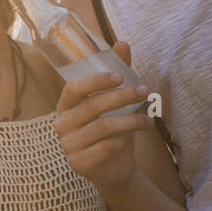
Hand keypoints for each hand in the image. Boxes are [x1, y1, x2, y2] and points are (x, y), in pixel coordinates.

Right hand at [52, 41, 151, 197]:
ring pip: (102, 128)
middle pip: (92, 106)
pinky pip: (103, 149)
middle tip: (144, 92)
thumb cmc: (113, 130)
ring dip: (130, 121)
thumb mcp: (116, 102)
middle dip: (122, 97)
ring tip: (149, 120)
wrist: (115, 167)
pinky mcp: (78, 163)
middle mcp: (63, 124)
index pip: (74, 88)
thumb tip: (122, 43)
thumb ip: (117, 73)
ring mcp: (68, 145)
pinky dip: (120, 142)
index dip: (95, 81)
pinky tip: (131, 139)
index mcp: (66, 105)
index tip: (120, 77)